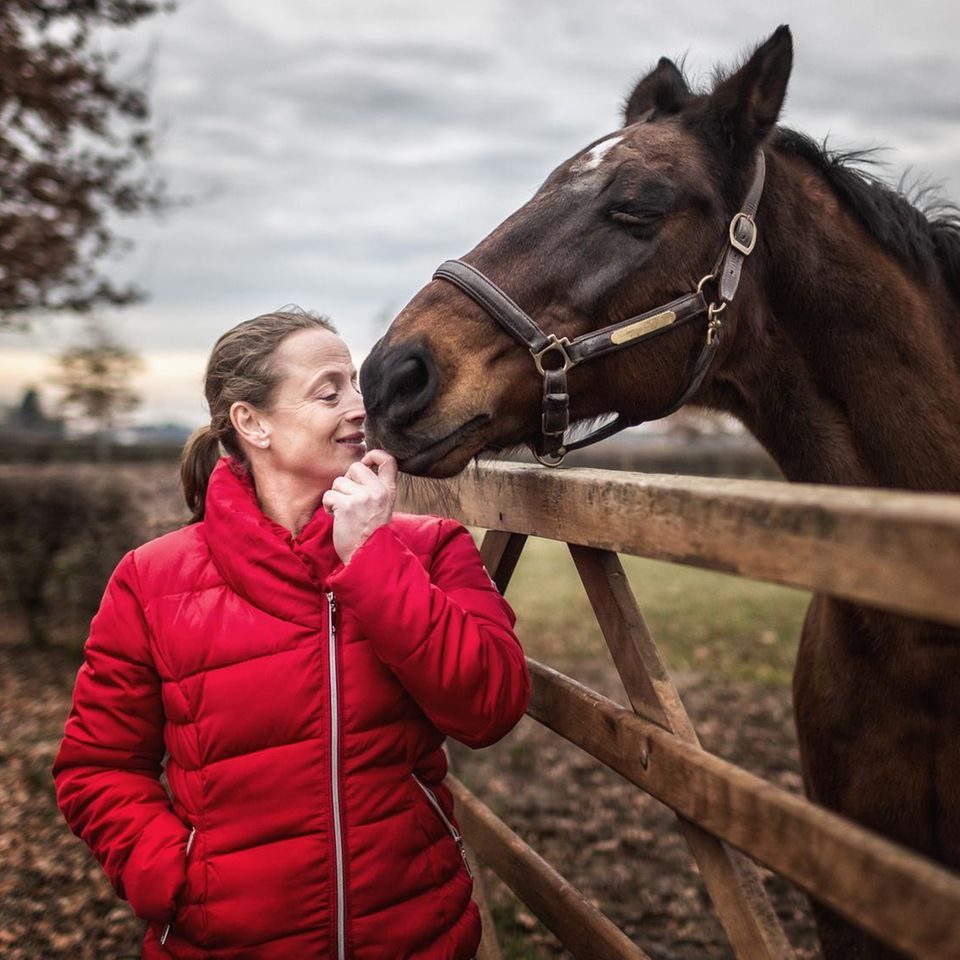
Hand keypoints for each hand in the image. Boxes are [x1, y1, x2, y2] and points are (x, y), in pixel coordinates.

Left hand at [322, 449, 397, 563]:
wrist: (366, 556)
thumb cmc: (369, 532)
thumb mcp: (382, 507)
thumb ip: (375, 488)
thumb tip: (358, 468)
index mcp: (389, 490)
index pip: (388, 459)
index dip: (374, 455)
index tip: (366, 463)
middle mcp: (378, 491)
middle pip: (355, 466)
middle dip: (346, 480)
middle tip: (349, 498)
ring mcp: (363, 497)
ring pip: (338, 482)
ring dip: (336, 497)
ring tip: (344, 512)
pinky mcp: (347, 505)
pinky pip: (329, 495)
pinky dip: (328, 507)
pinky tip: (337, 518)